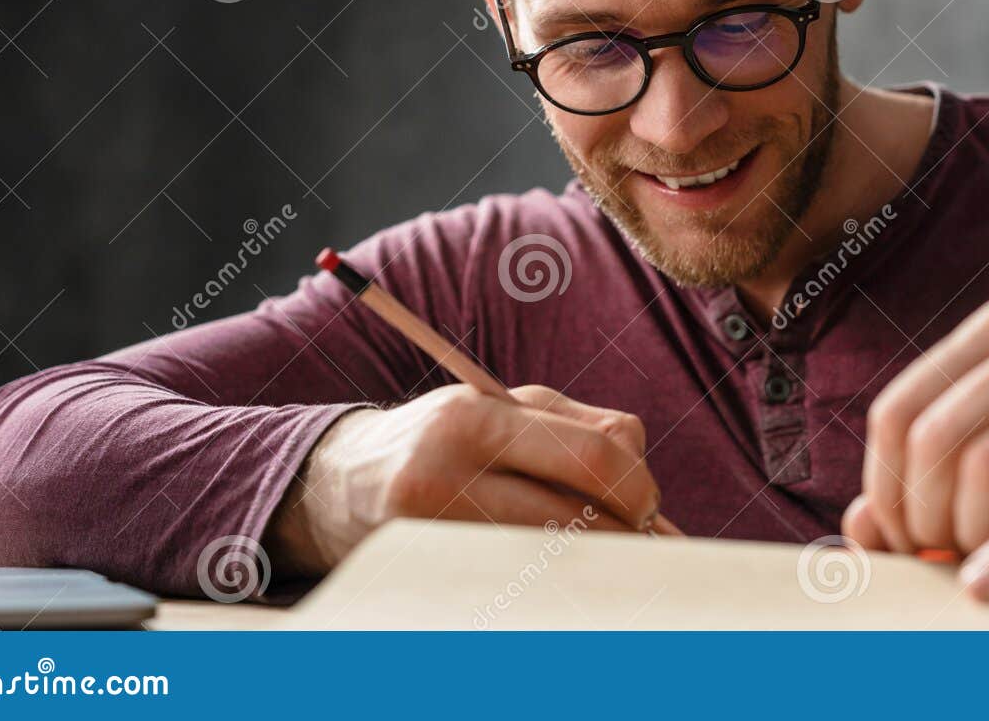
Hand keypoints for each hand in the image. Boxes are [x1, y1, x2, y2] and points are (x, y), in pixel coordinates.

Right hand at [267, 384, 660, 574]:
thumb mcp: (503, 407)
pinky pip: (515, 581)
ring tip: (601, 553)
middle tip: (638, 538)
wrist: (340, 482)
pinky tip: (557, 572)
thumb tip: (646, 476)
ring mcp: (433, 529)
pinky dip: (551, 579)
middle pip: (576, 519)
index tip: (649, 503)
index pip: (591, 456)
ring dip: (592, 561)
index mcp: (477, 418)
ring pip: (551, 559)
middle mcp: (448, 473)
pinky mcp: (425, 570)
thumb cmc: (444, 437)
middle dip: (623, 534)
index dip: (637, 486)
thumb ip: (580, 427)